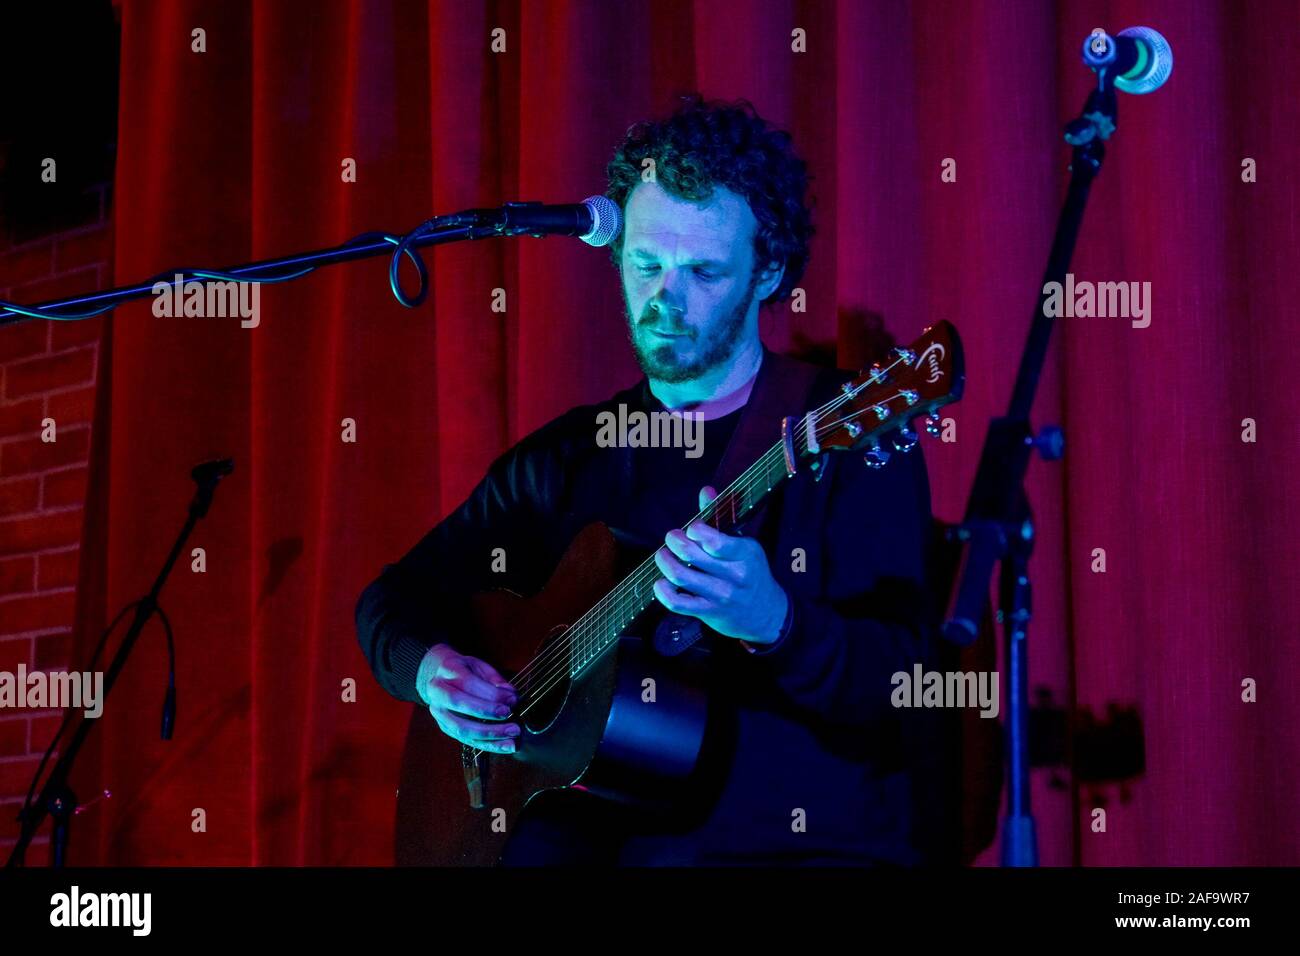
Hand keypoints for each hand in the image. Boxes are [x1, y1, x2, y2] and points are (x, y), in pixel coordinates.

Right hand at [417, 644, 519, 752]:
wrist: (440, 676)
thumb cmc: (465, 671)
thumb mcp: (480, 666)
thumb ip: (496, 680)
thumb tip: (510, 696)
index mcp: (448, 669)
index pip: (468, 682)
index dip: (491, 693)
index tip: (512, 699)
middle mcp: (438, 691)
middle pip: (459, 703)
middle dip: (487, 711)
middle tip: (509, 714)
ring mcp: (439, 712)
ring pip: (461, 727)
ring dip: (489, 733)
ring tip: (512, 735)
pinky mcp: (446, 728)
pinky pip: (467, 740)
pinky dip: (489, 745)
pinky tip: (506, 745)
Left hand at [652, 486, 789, 645]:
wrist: (766, 613)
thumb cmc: (751, 572)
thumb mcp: (743, 543)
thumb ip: (721, 517)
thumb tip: (705, 490)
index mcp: (745, 553)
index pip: (714, 540)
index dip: (695, 530)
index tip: (691, 529)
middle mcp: (735, 574)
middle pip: (692, 554)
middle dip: (674, 541)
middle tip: (671, 538)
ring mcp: (721, 595)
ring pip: (681, 576)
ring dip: (664, 562)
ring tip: (663, 555)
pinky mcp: (708, 612)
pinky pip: (678, 603)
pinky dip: (663, 592)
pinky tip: (661, 582)